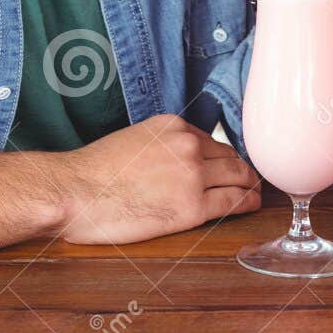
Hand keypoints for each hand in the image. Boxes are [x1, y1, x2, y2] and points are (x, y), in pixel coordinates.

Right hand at [51, 115, 261, 244]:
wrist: (76, 193)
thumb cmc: (92, 172)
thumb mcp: (132, 141)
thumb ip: (159, 147)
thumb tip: (172, 163)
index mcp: (172, 126)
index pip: (211, 141)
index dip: (223, 157)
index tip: (229, 165)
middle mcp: (188, 146)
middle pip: (229, 157)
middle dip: (242, 169)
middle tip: (251, 179)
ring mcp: (192, 176)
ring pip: (237, 177)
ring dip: (250, 185)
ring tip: (256, 193)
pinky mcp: (192, 207)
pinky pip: (232, 202)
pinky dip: (247, 203)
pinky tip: (252, 205)